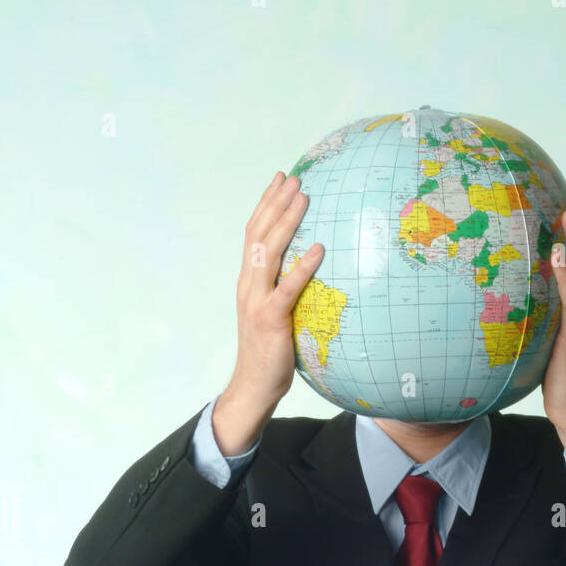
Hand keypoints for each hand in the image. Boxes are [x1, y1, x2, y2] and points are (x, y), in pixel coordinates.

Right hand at [213, 172, 323, 454]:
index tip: (281, 180)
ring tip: (304, 199)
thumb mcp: (274, 314)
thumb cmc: (270, 353)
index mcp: (247, 281)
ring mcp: (256, 301)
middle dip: (276, 203)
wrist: (253, 387)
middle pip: (259, 234)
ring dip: (286, 222)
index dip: (266, 204)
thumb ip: (284, 289)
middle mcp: (247, 285)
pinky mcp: (270, 320)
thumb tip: (311, 270)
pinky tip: (318, 249)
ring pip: (268, 252)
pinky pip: (287, 288)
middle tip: (295, 178)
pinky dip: (302, 266)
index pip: (253, 233)